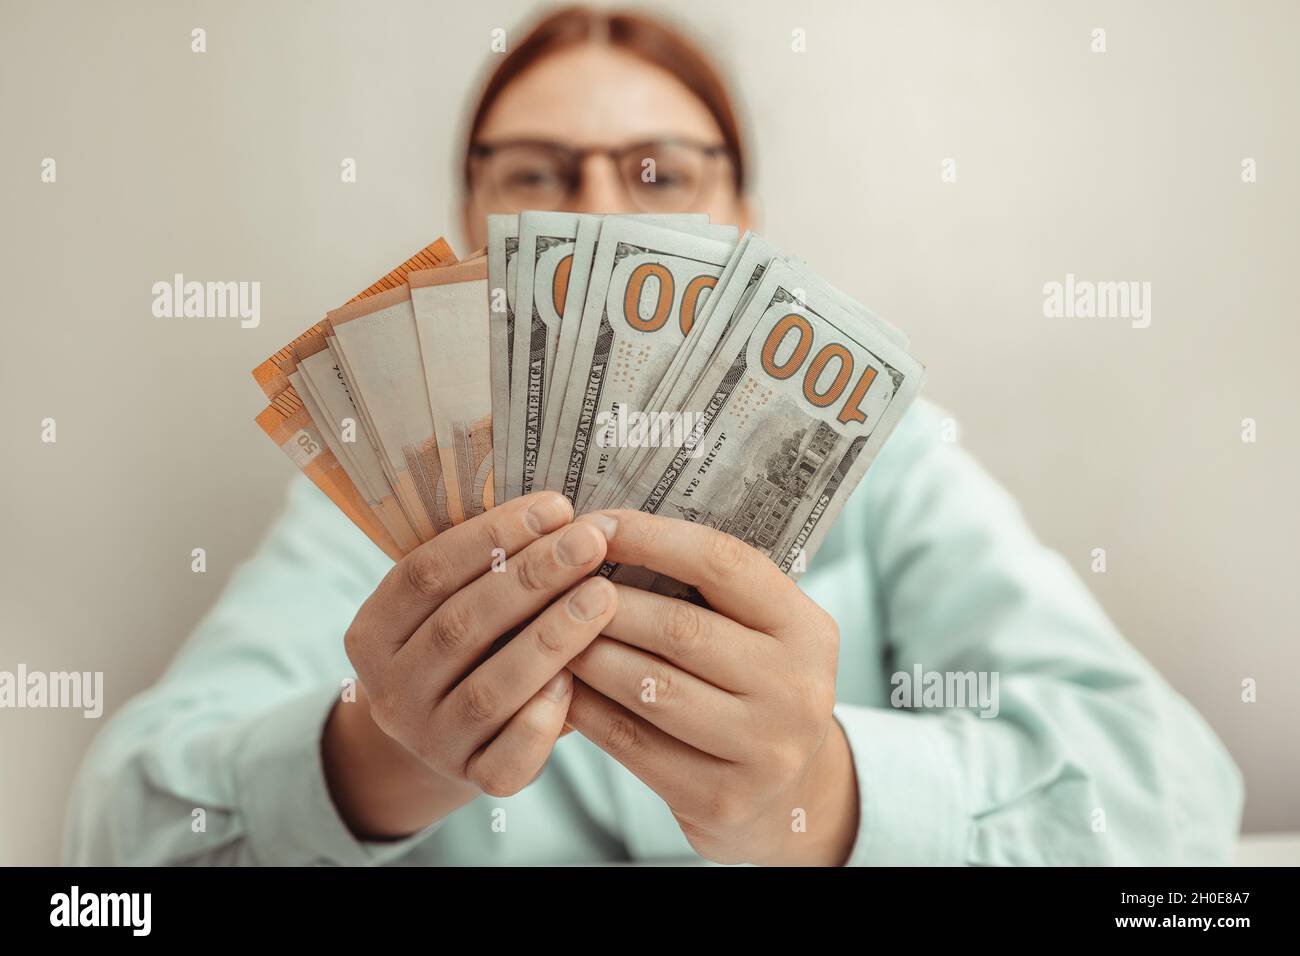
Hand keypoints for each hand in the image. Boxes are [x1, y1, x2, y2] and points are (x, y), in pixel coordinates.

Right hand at [323, 491, 616, 839]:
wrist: (446, 739)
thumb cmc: (468, 646)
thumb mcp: (451, 604)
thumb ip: (487, 567)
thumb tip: (559, 511)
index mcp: (372, 633)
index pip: (424, 573)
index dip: (490, 535)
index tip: (555, 507)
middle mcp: (390, 692)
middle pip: (461, 626)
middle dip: (532, 577)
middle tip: (590, 542)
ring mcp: (429, 741)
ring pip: (490, 689)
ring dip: (552, 637)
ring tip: (604, 593)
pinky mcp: (474, 781)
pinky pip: (510, 755)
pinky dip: (545, 716)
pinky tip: (582, 679)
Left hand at [563, 510, 857, 865]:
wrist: (787, 797)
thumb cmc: (752, 689)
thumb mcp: (759, 634)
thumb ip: (709, 591)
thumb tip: (610, 529)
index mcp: (808, 629)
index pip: (724, 564)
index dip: (652, 538)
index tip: (596, 522)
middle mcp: (798, 688)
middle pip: (680, 629)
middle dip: (606, 602)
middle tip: (553, 583)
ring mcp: (764, 750)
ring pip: (650, 688)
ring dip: (588, 653)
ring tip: (546, 631)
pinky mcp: (721, 800)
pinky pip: (633, 743)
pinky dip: (586, 709)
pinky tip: (558, 686)